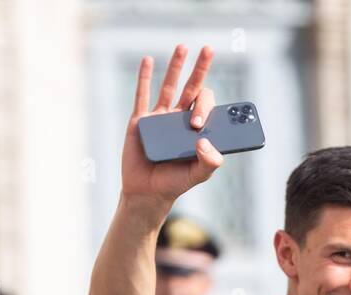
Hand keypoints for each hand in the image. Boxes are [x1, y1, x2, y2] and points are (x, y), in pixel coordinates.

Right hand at [121, 46, 223, 213]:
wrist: (147, 192)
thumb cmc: (174, 183)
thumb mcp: (197, 176)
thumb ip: (209, 162)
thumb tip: (205, 141)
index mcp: (197, 130)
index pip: (206, 107)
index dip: (204, 108)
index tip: (196, 124)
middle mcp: (180, 119)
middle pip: (192, 89)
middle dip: (200, 69)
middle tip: (209, 49)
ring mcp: (160, 117)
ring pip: (170, 86)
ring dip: (176, 65)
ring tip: (183, 46)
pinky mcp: (141, 120)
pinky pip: (142, 95)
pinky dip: (144, 77)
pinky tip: (148, 60)